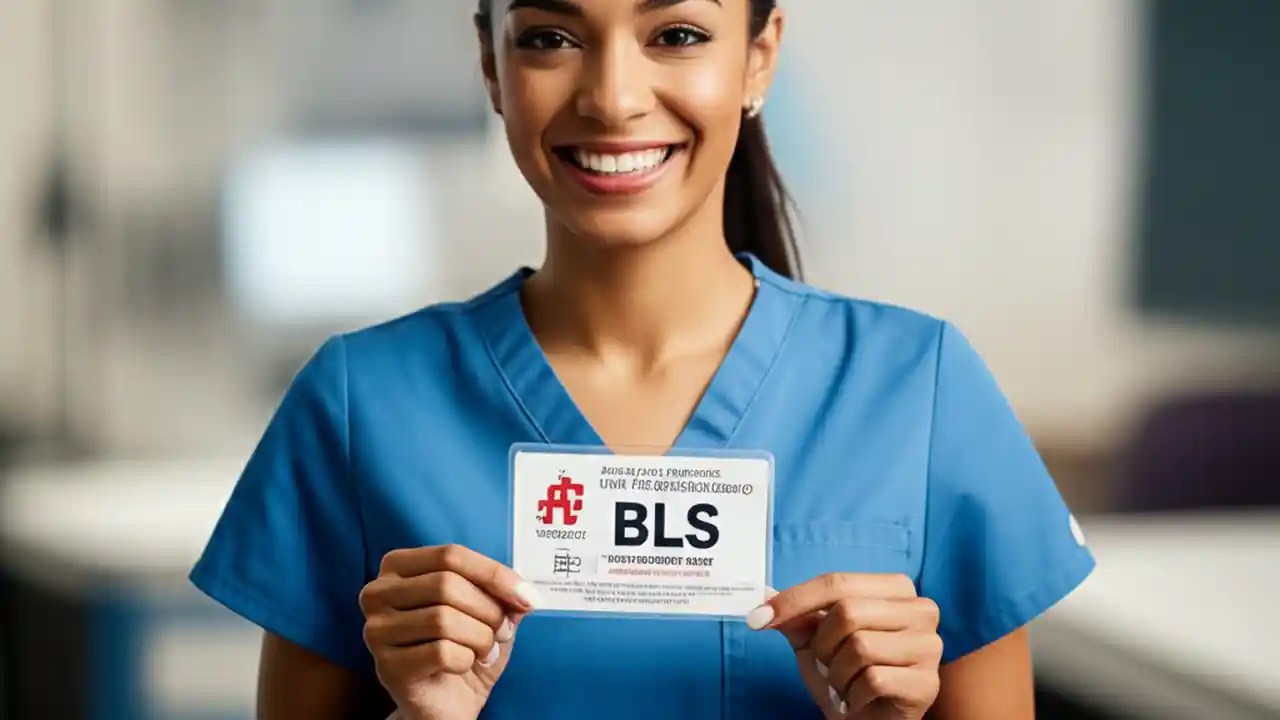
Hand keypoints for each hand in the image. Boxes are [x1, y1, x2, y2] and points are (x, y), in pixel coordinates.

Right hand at [359, 545, 540, 719]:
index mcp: (398, 567)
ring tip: (485, 651)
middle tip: (502, 632)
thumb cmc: (463, 647)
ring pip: (443, 619)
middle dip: (488, 611)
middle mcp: (378, 593)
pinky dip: (465, 660)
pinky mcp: (386, 666)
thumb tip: (524, 592)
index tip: (525, 597)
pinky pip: (440, 653)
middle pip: (446, 585)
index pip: (450, 555)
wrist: (447, 700)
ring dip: (479, 638)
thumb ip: (502, 593)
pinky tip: (463, 667)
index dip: (494, 574)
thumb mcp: (488, 611)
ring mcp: (376, 630)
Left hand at [747, 574, 941, 718]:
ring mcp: (929, 646)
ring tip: (845, 683)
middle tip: (826, 664)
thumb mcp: (814, 640)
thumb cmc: (845, 675)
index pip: (837, 581)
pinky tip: (859, 699)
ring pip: (860, 646)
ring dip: (838, 674)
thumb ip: (795, 616)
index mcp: (895, 588)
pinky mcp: (927, 683)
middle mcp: (920, 609)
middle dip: (823, 645)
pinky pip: (874, 679)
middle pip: (848, 612)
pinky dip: (854, 695)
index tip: (759, 617)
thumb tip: (765, 598)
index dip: (794, 599)